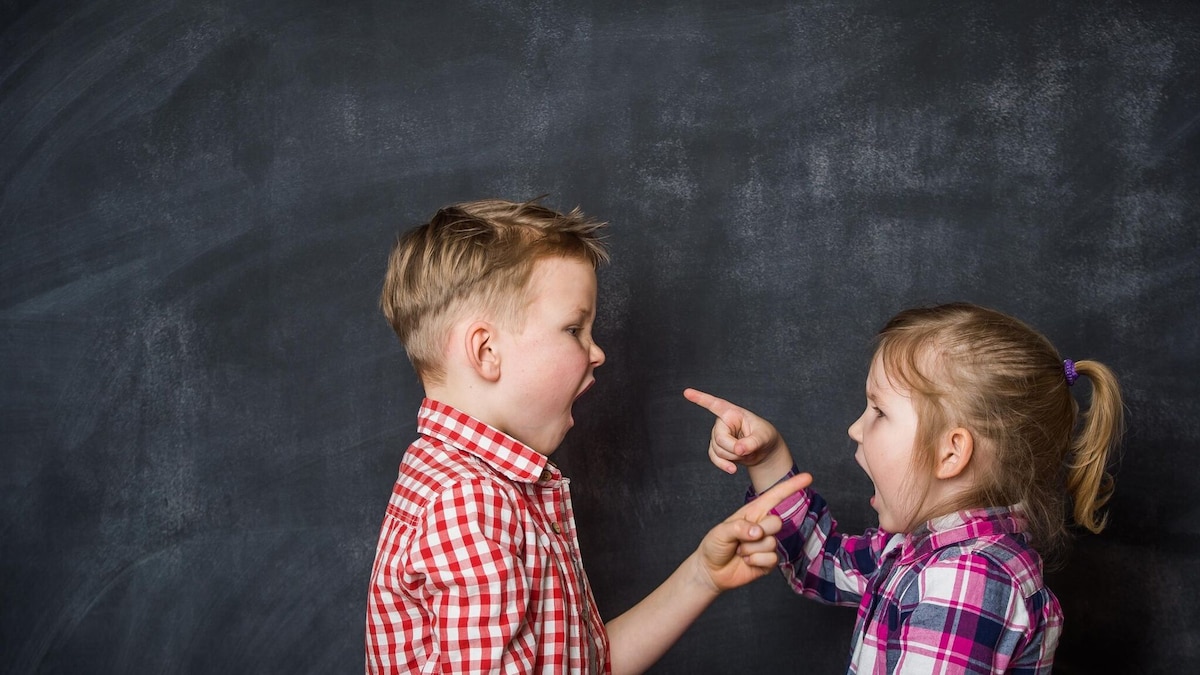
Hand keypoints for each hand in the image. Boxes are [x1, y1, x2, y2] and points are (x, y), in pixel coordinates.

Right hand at [684, 388, 789, 473]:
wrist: (763, 451)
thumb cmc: (765, 436)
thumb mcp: (764, 437)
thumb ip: (752, 442)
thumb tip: (738, 449)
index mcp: (733, 413)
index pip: (715, 405)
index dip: (700, 399)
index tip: (686, 392)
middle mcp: (722, 422)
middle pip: (719, 439)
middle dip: (734, 449)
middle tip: (748, 451)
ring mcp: (717, 435)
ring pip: (717, 450)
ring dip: (733, 457)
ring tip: (746, 453)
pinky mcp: (716, 448)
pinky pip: (714, 458)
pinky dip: (723, 465)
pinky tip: (733, 469)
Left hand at [696, 472, 812, 592]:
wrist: (712, 571)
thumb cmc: (714, 546)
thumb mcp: (721, 532)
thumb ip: (739, 528)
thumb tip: (759, 532)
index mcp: (752, 512)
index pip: (775, 497)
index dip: (791, 487)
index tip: (808, 477)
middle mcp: (762, 526)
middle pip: (776, 522)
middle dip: (759, 532)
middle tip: (740, 540)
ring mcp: (767, 543)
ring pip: (771, 543)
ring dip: (751, 550)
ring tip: (739, 551)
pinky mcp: (769, 561)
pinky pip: (771, 559)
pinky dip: (755, 561)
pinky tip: (746, 561)